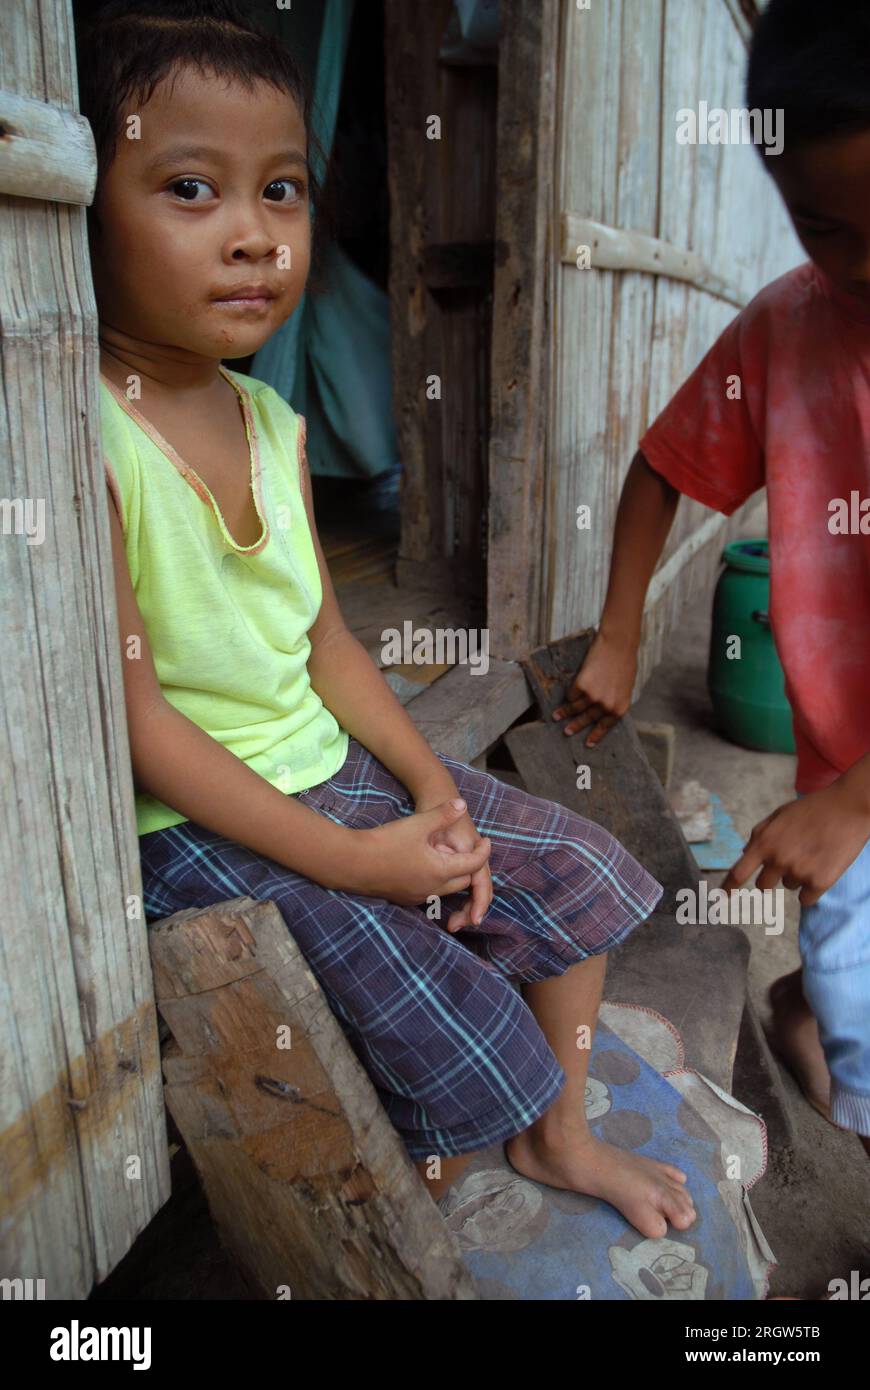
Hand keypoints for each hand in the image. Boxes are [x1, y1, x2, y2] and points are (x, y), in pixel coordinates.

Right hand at [351, 798, 491, 913]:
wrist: (353, 863)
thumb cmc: (386, 842)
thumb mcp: (418, 824)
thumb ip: (443, 814)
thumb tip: (462, 804)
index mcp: (441, 870)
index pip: (474, 864)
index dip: (484, 851)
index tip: (486, 840)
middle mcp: (434, 888)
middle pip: (464, 880)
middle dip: (470, 865)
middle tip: (472, 850)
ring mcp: (419, 896)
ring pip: (447, 888)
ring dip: (453, 874)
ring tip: (450, 856)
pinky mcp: (405, 898)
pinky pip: (431, 892)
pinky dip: (437, 881)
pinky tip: (427, 866)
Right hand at [551, 627, 637, 744]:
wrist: (618, 645)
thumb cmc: (624, 663)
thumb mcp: (625, 687)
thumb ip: (614, 700)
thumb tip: (602, 710)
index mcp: (620, 708)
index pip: (605, 727)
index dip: (596, 736)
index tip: (588, 744)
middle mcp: (606, 706)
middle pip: (587, 720)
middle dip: (575, 726)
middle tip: (566, 732)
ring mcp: (593, 697)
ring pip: (575, 709)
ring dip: (564, 713)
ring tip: (555, 717)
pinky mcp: (581, 686)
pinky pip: (572, 694)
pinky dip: (569, 695)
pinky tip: (564, 697)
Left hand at [721, 782, 869, 906]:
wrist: (848, 808)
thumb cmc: (812, 809)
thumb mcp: (779, 815)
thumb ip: (760, 834)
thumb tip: (745, 853)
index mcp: (764, 842)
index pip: (738, 872)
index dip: (728, 888)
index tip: (722, 899)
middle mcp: (777, 859)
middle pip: (763, 886)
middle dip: (772, 877)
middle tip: (791, 860)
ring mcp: (798, 872)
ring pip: (789, 887)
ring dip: (797, 876)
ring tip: (813, 853)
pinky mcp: (819, 883)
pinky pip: (806, 898)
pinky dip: (812, 889)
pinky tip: (822, 867)